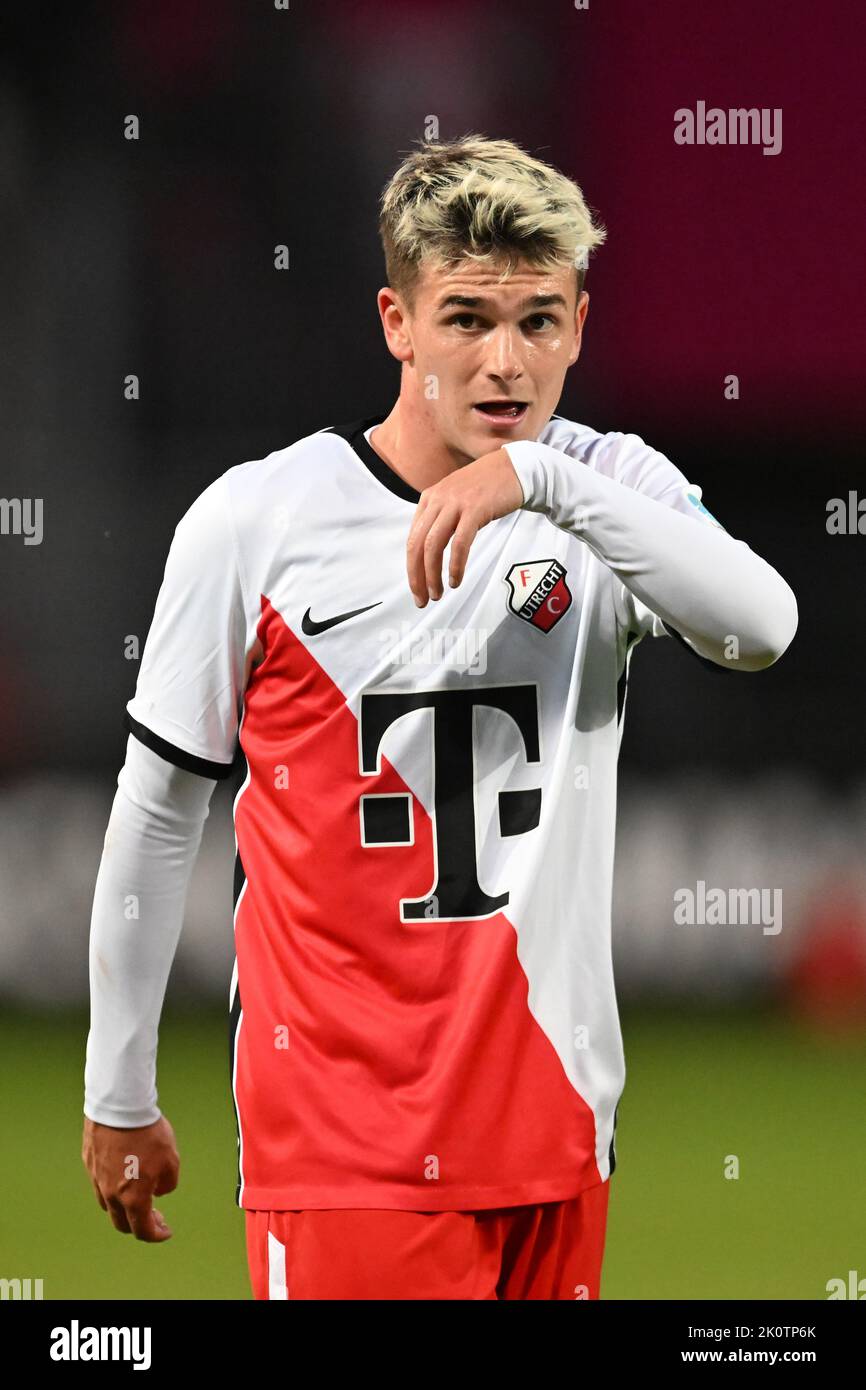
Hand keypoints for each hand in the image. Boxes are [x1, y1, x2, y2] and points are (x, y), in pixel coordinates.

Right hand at [82, 1113, 178, 1241]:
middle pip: (122, 1223)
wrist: (120, 1107)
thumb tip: (158, 1191)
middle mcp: (111, 1194)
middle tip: (155, 1216)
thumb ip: (167, 1183)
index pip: (142, 1230)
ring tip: (138, 1195)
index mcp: (132, 1198)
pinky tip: (124, 1172)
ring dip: (123, 1206)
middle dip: (139, 1225)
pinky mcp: (89, 1162)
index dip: (156, 1234)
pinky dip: (113, 1185)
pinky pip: (100, 1182)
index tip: (166, 1231)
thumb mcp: (171, 1160)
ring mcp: (96, 1178)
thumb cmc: (148, 1135)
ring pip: (108, 1204)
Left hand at [406, 447, 523, 605]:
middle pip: (417, 545)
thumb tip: (430, 551)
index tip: (417, 588)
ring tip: (438, 593)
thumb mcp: (456, 499)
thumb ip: (441, 519)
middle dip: (417, 577)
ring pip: (433, 545)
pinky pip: (459, 543)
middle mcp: (438, 500)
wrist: (515, 468)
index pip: (412, 539)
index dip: (412, 568)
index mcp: (430, 499)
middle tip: (422, 599)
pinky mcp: (474, 510)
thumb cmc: (487, 488)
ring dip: (433, 574)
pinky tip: (456, 580)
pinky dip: (455, 565)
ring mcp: (455, 504)